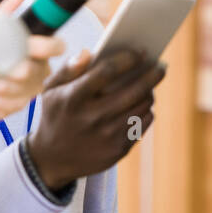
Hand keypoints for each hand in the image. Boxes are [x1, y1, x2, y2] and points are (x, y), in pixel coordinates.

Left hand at [0, 0, 65, 121]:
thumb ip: (6, 14)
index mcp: (40, 51)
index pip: (55, 47)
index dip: (47, 46)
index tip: (30, 44)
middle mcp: (39, 72)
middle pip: (30, 75)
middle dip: (9, 76)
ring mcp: (28, 92)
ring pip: (16, 96)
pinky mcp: (15, 107)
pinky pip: (5, 109)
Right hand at [25, 47, 166, 190]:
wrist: (52, 160)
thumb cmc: (55, 116)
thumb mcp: (50, 91)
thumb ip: (68, 70)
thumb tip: (89, 53)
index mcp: (73, 99)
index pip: (107, 72)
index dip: (127, 59)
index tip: (140, 52)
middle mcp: (92, 118)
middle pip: (134, 91)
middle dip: (152, 75)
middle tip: (161, 66)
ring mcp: (107, 136)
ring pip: (143, 107)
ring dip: (150, 92)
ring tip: (150, 84)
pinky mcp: (118, 150)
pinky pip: (143, 123)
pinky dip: (146, 110)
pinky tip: (142, 103)